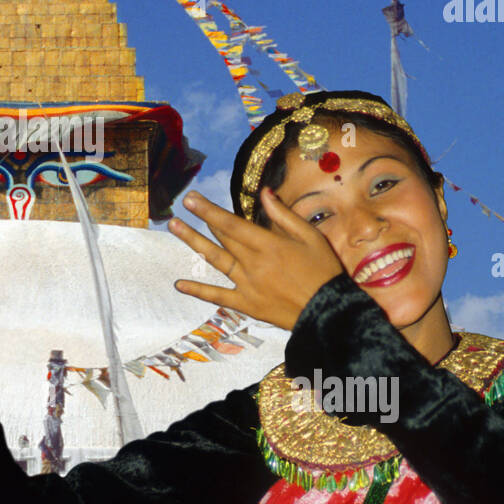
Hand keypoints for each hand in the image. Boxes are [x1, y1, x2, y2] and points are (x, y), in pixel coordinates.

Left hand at [167, 187, 342, 330]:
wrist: (328, 311)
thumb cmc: (324, 271)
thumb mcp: (310, 236)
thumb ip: (284, 215)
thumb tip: (265, 192)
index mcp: (269, 245)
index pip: (232, 224)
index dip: (210, 210)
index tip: (192, 198)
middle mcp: (253, 263)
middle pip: (221, 238)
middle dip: (200, 220)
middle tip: (181, 207)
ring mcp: (246, 285)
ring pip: (215, 260)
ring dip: (193, 243)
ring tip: (174, 227)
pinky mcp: (246, 304)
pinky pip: (218, 296)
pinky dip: (198, 290)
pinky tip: (179, 284)